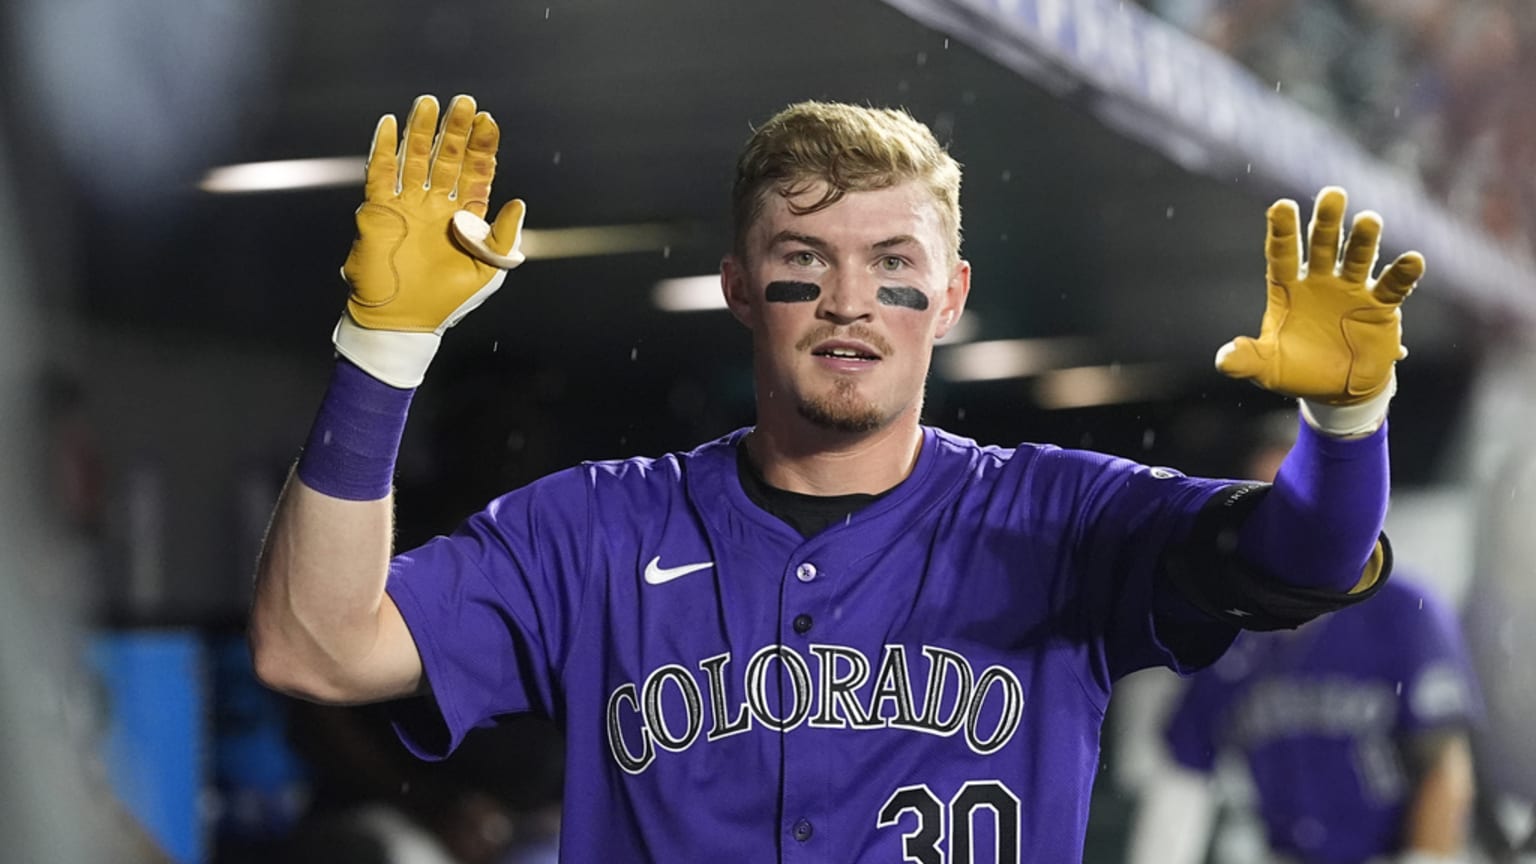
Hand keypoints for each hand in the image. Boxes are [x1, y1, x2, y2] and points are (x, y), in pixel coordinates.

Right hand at [334, 93, 526, 387]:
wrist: (403, 320)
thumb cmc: (447, 299)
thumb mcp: (487, 270)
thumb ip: (503, 237)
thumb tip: (518, 202)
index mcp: (465, 217)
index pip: (476, 173)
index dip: (482, 148)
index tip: (489, 121)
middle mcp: (437, 205)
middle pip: (447, 158)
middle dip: (456, 131)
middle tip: (463, 102)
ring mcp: (407, 206)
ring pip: (415, 159)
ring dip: (422, 131)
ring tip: (428, 102)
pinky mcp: (379, 211)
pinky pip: (381, 173)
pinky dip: (385, 148)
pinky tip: (391, 124)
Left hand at [1215, 186, 1422, 408]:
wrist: (1335, 391)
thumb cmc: (1296, 372)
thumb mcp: (1266, 369)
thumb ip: (1246, 360)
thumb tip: (1223, 360)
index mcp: (1288, 288)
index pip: (1282, 254)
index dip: (1282, 231)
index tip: (1282, 206)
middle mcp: (1320, 281)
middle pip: (1323, 245)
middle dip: (1327, 221)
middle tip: (1333, 194)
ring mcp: (1352, 290)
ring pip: (1358, 258)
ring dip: (1364, 239)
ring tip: (1369, 219)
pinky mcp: (1380, 306)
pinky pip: (1392, 286)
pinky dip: (1403, 273)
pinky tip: (1412, 260)